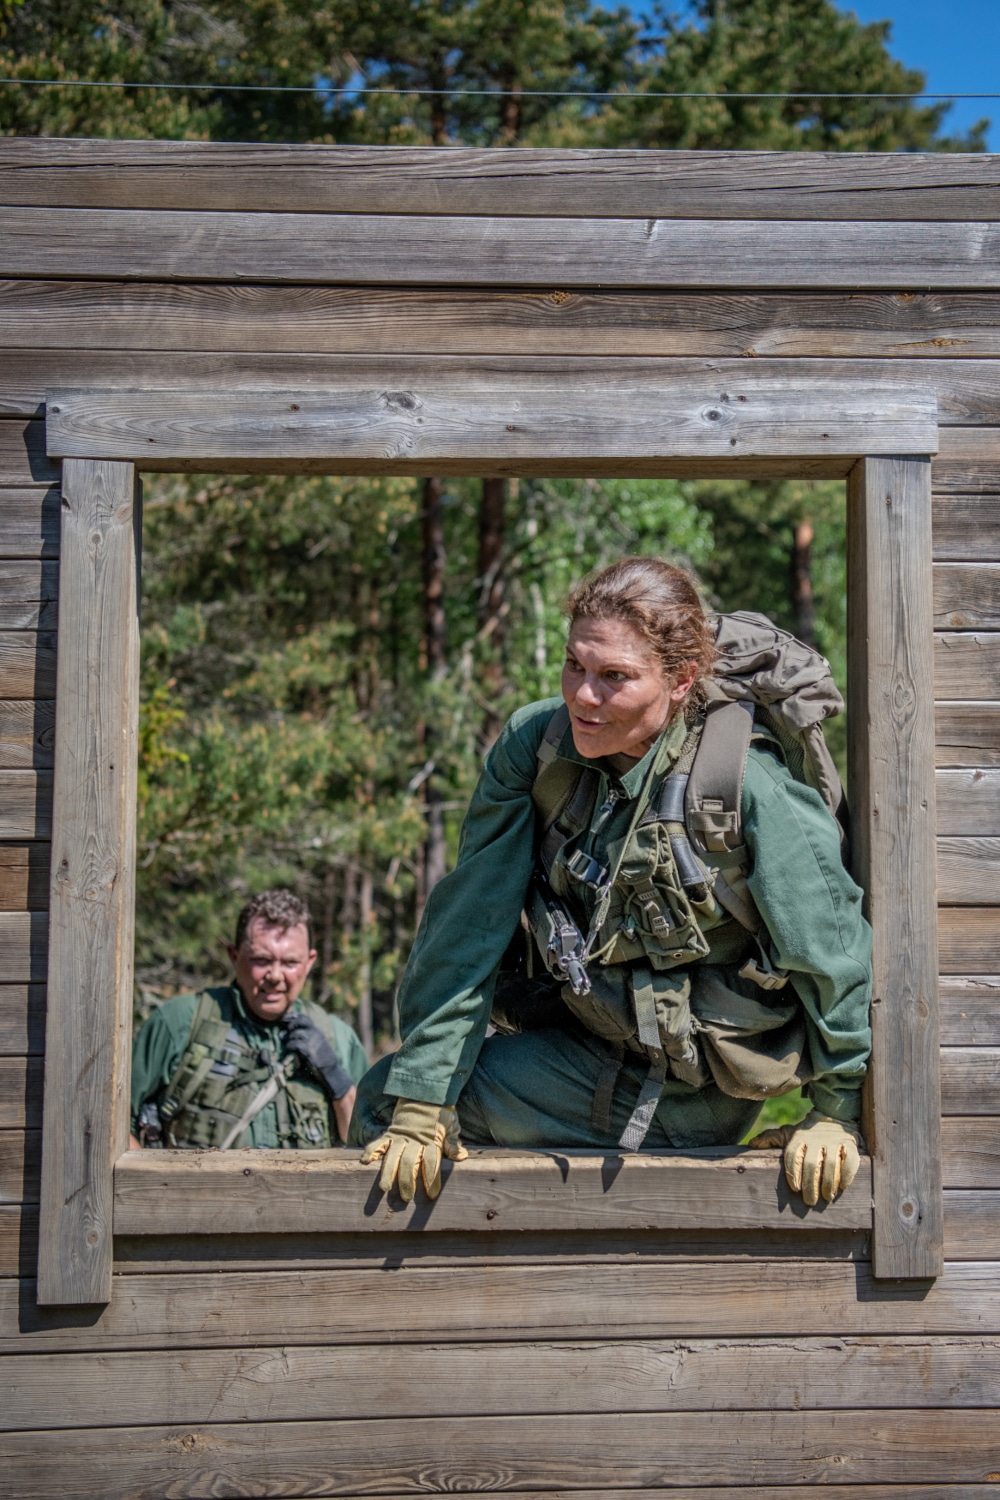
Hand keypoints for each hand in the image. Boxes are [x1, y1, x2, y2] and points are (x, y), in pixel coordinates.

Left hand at [281, 1013, 353, 1099]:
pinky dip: (289, 1045)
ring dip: (289, 1037)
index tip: (285, 1018)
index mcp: (317, 1031)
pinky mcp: (308, 1050)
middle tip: (287, 1029)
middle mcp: (315, 1033)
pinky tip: (288, 1049)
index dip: (294, 1016)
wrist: (329, 1067)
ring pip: (296, 1033)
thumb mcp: (314, 1043)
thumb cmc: (319, 1056)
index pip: (305, 1018)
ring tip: (287, 1042)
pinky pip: (295, 1044)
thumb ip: (304, 1037)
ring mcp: (312, 1041)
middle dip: (292, 1023)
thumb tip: (285, 1034)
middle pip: (301, 1021)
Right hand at [361, 1098, 467, 1201]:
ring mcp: (400, 1137)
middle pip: (409, 1162)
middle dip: (407, 1180)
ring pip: (393, 1156)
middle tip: (406, 1198)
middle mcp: (414, 1140)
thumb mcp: (452, 1125)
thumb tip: (462, 1157)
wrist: (424, 1092)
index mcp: (432, 1140)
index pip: (431, 1162)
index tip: (432, 1194)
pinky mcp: (390, 1133)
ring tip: (384, 1188)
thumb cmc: (441, 1113)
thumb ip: (453, 1143)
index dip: (431, 1178)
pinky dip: (371, 1151)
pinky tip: (364, 1162)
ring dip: (388, 1172)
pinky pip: (379, 1142)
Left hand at [749, 1110, 863, 1205]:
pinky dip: (847, 1175)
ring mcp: (834, 1142)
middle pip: (812, 1164)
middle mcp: (816, 1140)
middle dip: (810, 1185)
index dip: (793, 1173)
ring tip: (826, 1197)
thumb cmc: (807, 1133)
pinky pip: (850, 1161)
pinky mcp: (850, 1146)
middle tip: (809, 1201)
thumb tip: (752, 1144)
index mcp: (799, 1138)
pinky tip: (842, 1186)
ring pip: (832, 1165)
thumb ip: (771, 1139)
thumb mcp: (789, 1133)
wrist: (834, 1116)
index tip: (794, 1188)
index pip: (793, 1156)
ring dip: (829, 1183)